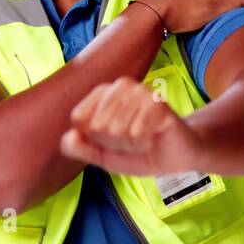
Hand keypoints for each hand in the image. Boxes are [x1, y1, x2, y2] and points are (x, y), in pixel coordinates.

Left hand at [60, 77, 203, 175]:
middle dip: (113, 143)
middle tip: (131, 141)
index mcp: (102, 94)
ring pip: (117, 128)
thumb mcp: (104, 156)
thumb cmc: (139, 152)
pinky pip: (137, 130)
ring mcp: (141, 92)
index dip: (93, 138)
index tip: (109, 140)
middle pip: (98, 125)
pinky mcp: (159, 103)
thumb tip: (67, 137)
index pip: (79, 118)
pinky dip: (142, 142)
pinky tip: (151, 138)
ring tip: (142, 140)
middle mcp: (121, 86)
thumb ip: (82, 148)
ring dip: (129, 144)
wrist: (176, 157)